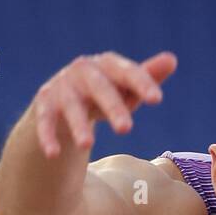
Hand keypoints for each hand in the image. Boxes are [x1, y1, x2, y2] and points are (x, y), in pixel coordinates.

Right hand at [33, 50, 176, 157]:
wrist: (60, 104)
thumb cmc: (103, 96)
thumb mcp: (124, 89)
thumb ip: (146, 77)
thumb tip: (172, 60)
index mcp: (106, 66)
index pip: (125, 71)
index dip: (140, 83)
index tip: (157, 99)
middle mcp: (82, 72)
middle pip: (99, 87)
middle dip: (112, 106)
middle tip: (126, 129)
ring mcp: (61, 88)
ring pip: (70, 106)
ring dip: (78, 124)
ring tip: (87, 145)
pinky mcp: (44, 106)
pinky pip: (45, 121)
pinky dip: (47, 136)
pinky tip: (53, 154)